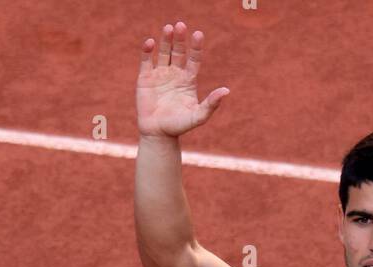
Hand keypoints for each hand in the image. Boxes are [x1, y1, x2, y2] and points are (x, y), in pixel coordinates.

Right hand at [136, 21, 228, 137]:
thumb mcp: (198, 116)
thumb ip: (211, 104)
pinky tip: (150, 43)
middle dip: (180, 39)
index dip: (195, 47)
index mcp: (188, 80)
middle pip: (178, 51)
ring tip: (168, 28)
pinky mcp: (145, 77)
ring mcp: (160, 74)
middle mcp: (175, 74)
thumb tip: (226, 91)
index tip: (198, 35)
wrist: (158, 134)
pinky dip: (148, 51)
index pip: (193, 59)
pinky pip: (147, 60)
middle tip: (181, 26)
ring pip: (163, 52)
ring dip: (165, 40)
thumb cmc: (179, 126)